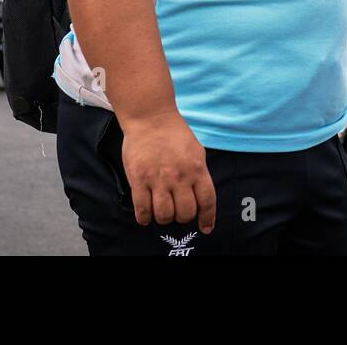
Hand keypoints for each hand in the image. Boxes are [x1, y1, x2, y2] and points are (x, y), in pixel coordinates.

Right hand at [120, 112, 216, 230]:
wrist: (151, 118)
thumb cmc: (175, 134)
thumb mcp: (197, 152)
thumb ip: (199, 174)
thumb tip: (201, 198)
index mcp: (197, 169)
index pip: (207, 201)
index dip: (207, 218)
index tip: (205, 228)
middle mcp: (179, 176)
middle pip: (185, 213)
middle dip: (183, 218)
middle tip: (178, 212)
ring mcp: (158, 179)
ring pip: (164, 215)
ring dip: (165, 218)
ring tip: (162, 211)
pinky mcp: (139, 179)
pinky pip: (143, 209)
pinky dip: (145, 218)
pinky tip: (147, 215)